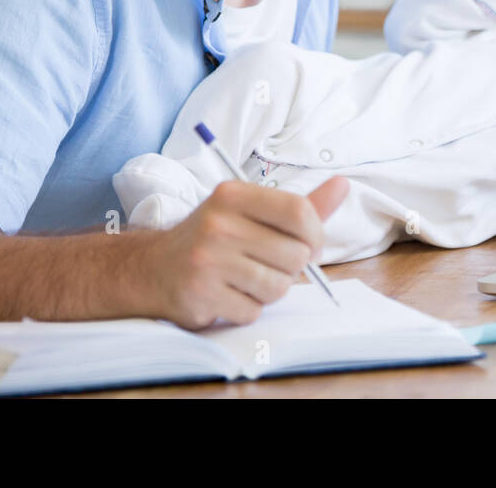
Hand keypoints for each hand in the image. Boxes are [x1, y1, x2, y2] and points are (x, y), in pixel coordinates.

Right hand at [149, 176, 348, 329]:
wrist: (152, 269)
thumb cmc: (213, 239)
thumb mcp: (249, 212)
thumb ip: (299, 206)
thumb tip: (343, 185)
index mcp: (233, 194)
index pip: (299, 211)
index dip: (315, 235)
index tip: (308, 246)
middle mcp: (218, 223)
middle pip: (295, 255)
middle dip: (289, 268)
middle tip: (264, 264)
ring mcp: (207, 259)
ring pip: (277, 287)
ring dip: (268, 290)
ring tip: (243, 279)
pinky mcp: (201, 294)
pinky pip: (253, 311)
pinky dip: (246, 309)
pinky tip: (226, 295)